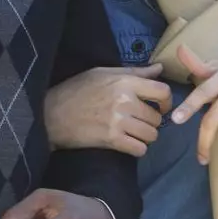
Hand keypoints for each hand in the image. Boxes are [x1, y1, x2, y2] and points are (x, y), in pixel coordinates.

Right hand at [44, 65, 170, 155]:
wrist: (51, 113)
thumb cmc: (77, 90)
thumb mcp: (103, 73)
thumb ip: (135, 72)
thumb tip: (159, 68)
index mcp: (125, 82)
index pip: (162, 91)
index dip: (166, 101)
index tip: (160, 106)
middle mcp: (125, 101)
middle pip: (157, 117)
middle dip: (152, 121)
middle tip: (140, 121)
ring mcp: (119, 122)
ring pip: (151, 135)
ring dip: (145, 136)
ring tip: (134, 132)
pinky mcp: (111, 140)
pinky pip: (139, 149)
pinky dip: (137, 149)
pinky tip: (128, 143)